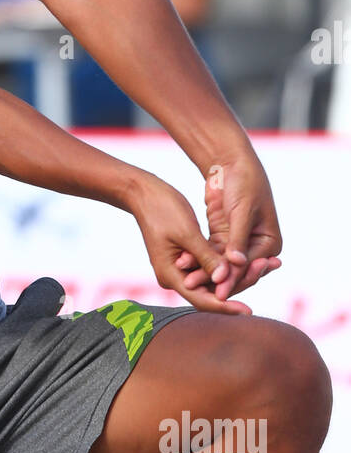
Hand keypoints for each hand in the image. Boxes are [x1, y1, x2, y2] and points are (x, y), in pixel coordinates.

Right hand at [130, 171, 273, 314]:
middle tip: (266, 270)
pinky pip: (209, 267)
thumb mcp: (187, 233)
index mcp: (170, 275)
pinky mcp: (185, 258)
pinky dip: (227, 263)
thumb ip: (206, 257)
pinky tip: (249, 259)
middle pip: (210, 292)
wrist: (143, 194)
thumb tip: (226, 277)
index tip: (248, 311)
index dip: (225, 306)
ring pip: (212, 279)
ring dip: (237, 274)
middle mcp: (174, 277)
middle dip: (238, 284)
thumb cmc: (162, 209)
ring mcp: (179, 268)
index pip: (202, 300)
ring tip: (265, 264)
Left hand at [171, 152, 282, 304]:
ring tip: (185, 278)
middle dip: (214, 279)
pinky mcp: (222, 238)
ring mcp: (238, 244)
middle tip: (193, 286)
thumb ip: (237, 239)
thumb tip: (236, 265)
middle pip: (234, 271)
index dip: (232, 279)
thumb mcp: (242, 211)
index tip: (217, 291)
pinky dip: (197, 258)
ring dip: (203, 271)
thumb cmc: (244, 181)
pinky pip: (209, 253)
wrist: (232, 162)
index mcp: (270, 243)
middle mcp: (256, 248)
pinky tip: (182, 264)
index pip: (249, 268)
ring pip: (220, 265)